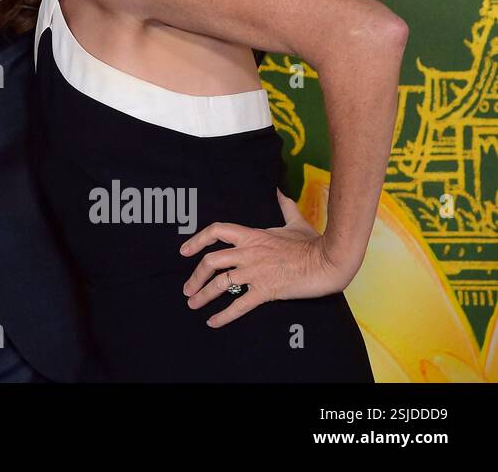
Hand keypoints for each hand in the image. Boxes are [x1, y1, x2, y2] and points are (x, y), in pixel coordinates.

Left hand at [178, 190, 355, 327]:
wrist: (329, 260)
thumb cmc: (313, 243)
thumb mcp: (295, 221)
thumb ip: (284, 207)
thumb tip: (279, 191)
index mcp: (252, 235)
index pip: (216, 231)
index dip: (197, 240)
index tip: (184, 251)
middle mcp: (248, 253)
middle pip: (211, 261)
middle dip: (195, 276)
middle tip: (187, 288)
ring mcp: (256, 272)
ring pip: (221, 283)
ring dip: (203, 295)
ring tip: (193, 304)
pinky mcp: (267, 290)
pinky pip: (240, 304)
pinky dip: (224, 315)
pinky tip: (213, 322)